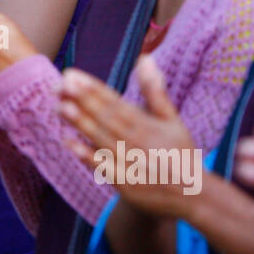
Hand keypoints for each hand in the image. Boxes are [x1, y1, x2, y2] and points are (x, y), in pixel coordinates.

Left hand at [59, 55, 200, 216]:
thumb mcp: (172, 119)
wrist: (193, 194)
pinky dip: (86, 155)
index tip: (72, 75)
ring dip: (81, 123)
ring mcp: (130, 163)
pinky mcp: (125, 183)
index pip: (115, 102)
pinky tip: (68, 142)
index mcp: (147, 124)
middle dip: (82, 100)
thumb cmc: (179, 152)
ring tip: (61, 107)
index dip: (93, 88)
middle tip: (59, 84)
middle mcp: (137, 142)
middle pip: (105, 117)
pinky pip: (103, 168)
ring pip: (102, 139)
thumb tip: (145, 58)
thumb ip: (155, 90)